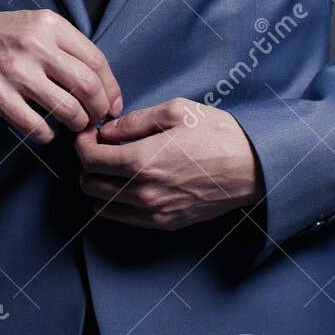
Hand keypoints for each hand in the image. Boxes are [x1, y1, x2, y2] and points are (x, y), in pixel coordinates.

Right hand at [0, 10, 121, 145]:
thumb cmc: (0, 37)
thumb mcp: (35, 26)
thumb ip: (66, 47)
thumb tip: (103, 85)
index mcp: (50, 25)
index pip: (96, 61)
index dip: (111, 88)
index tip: (112, 104)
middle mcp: (35, 45)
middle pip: (87, 86)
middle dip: (98, 109)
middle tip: (96, 118)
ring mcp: (16, 70)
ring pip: (67, 108)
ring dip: (77, 123)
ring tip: (73, 124)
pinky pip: (36, 126)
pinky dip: (48, 136)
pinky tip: (46, 131)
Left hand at [74, 98, 262, 230]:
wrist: (253, 167)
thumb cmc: (218, 134)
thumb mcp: (176, 111)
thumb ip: (134, 121)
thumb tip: (107, 131)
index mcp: (142, 161)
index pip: (88, 158)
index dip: (81, 143)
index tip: (89, 133)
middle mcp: (142, 192)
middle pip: (88, 183)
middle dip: (87, 163)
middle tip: (100, 147)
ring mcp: (153, 212)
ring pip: (100, 205)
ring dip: (98, 185)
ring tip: (113, 166)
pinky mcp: (164, 223)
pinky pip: (121, 218)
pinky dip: (113, 202)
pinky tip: (127, 184)